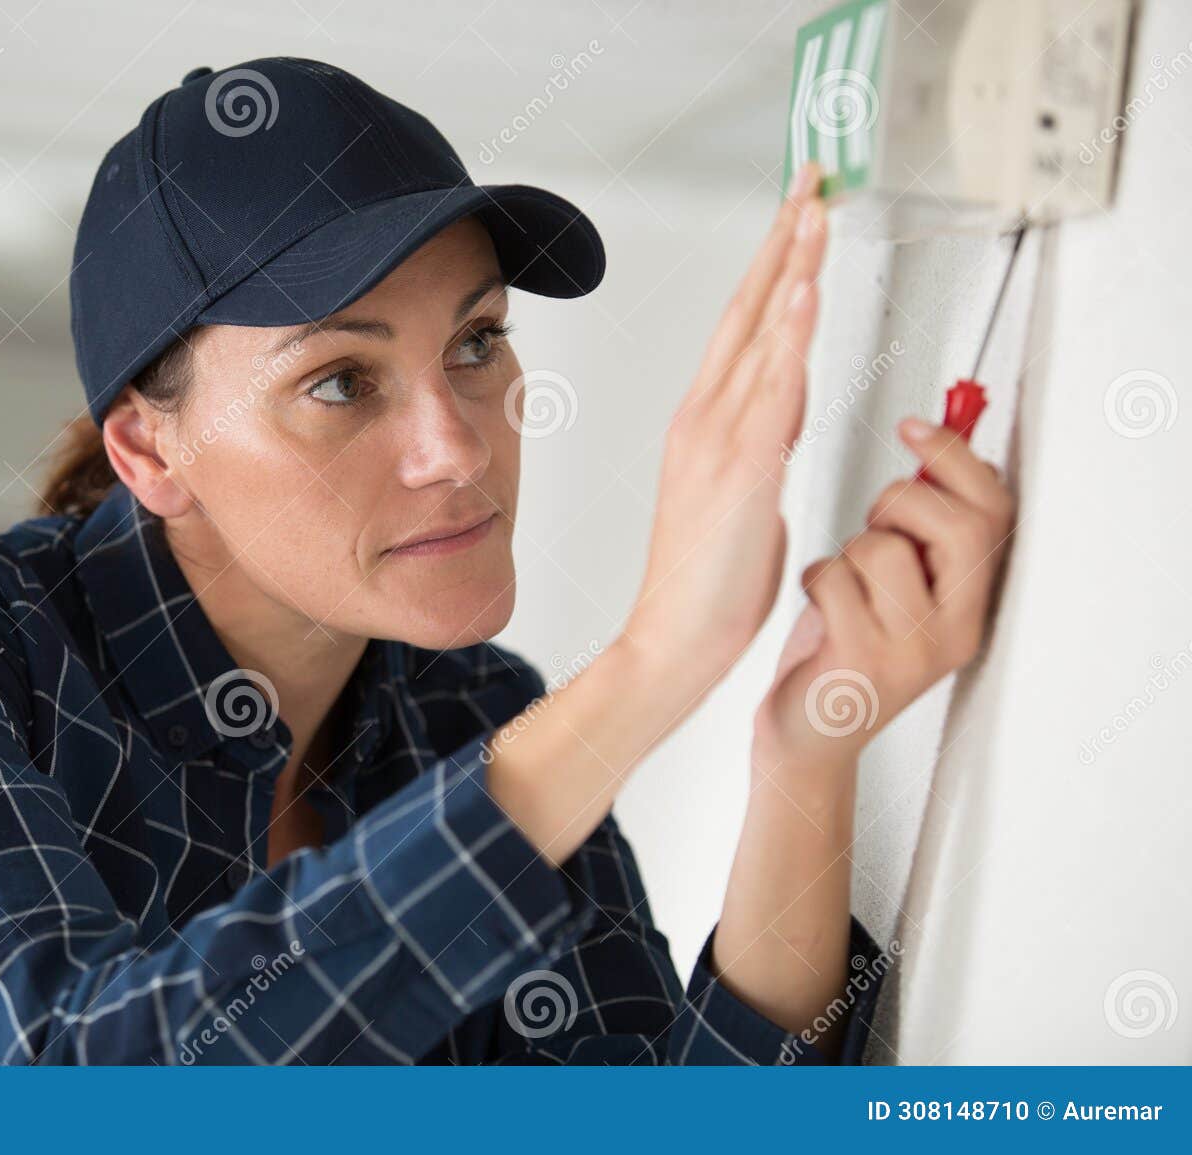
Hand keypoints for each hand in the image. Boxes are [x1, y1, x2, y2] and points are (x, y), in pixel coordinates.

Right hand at [623, 161, 826, 683]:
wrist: (674, 640)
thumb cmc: (709, 580)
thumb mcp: (747, 492)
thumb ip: (765, 436)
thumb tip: (788, 396)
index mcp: (705, 421)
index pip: (748, 324)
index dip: (777, 264)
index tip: (802, 212)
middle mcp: (704, 416)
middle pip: (750, 308)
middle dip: (784, 238)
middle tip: (813, 178)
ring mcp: (716, 439)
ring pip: (759, 334)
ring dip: (791, 266)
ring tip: (817, 208)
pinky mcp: (737, 469)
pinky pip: (769, 386)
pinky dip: (788, 333)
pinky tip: (806, 289)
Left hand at [752, 417, 1016, 779]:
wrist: (810, 734)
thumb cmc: (845, 649)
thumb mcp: (899, 587)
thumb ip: (923, 532)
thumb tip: (934, 449)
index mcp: (972, 603)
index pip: (995, 514)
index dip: (957, 458)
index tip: (915, 427)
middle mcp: (955, 629)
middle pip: (956, 525)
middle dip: (900, 502)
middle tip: (872, 521)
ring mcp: (913, 650)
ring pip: (882, 547)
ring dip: (845, 551)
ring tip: (842, 585)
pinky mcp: (864, 661)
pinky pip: (834, 577)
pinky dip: (814, 578)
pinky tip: (818, 607)